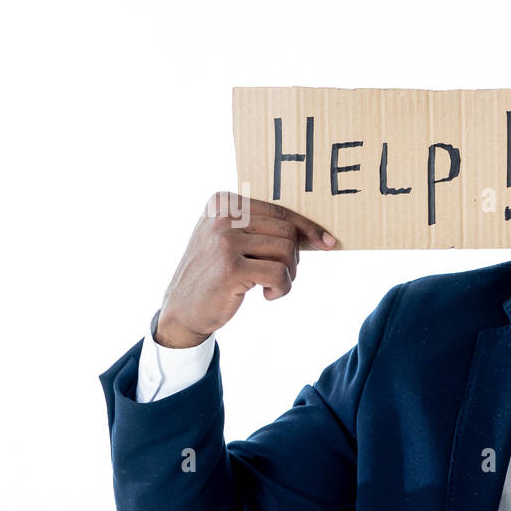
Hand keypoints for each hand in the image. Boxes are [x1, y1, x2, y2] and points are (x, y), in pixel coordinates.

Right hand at [155, 193, 336, 347]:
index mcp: (223, 202)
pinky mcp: (230, 267)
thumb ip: (263, 229)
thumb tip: (318, 233)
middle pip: (287, 231)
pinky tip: (267, 294)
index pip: (280, 211)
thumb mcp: (233, 240)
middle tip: (278, 275)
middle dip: (293, 258)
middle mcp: (222, 216)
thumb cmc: (217, 274)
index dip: (308, 228)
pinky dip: (282, 288)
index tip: (328, 242)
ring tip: (270, 285)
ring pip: (286, 251)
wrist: (183, 308)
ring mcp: (225, 241)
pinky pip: (279, 274)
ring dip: (288, 275)